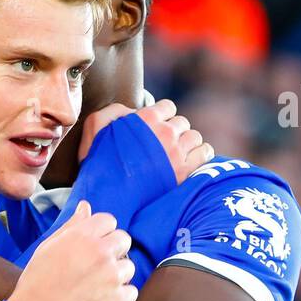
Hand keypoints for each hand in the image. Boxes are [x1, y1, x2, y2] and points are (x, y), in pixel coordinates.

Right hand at [8, 201, 136, 300]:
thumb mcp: (48, 247)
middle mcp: (101, 252)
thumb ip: (71, 225)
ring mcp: (112, 277)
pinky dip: (119, 298)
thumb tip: (86, 207)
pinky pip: (131, 292)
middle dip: (112, 251)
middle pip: (124, 241)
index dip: (101, 233)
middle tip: (93, 267)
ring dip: (116, 276)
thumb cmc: (37, 282)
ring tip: (94, 287)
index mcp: (83, 235)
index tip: (92, 246)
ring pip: (128, 268)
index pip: (109, 221)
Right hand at [78, 99, 213, 182]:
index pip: (168, 107)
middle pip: (182, 122)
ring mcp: (176, 151)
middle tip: (162, 145)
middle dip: (174, 131)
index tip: (155, 129)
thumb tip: (133, 111)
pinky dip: (201, 154)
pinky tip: (190, 160)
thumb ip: (115, 111)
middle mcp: (165, 131)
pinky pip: (205, 152)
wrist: (107, 194)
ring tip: (176, 154)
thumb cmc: (98, 161)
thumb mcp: (95, 125)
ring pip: (194, 137)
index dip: (161, 117)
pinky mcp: (184, 171)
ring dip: (187, 143)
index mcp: (147, 118)